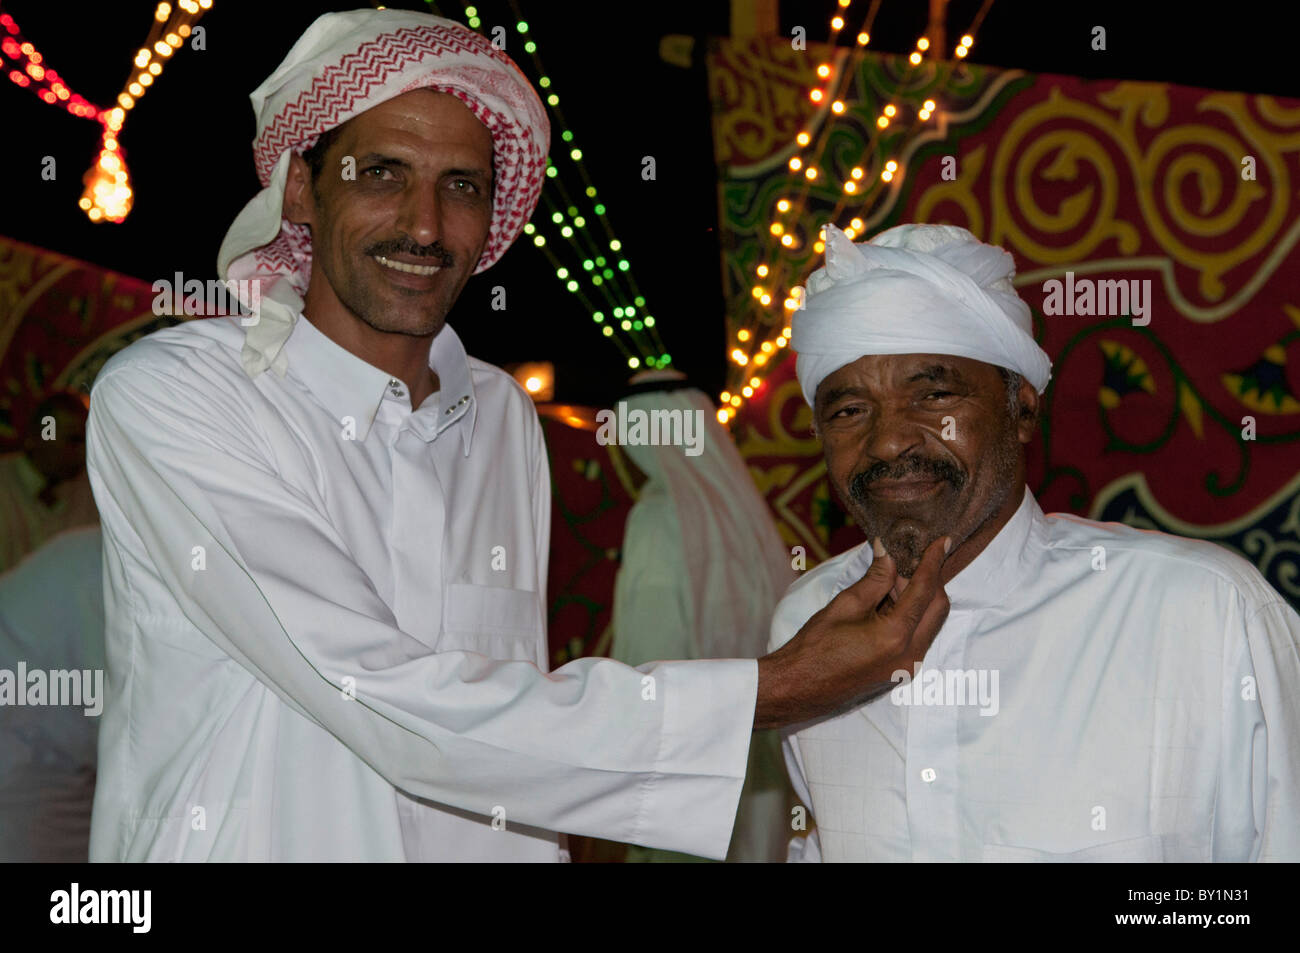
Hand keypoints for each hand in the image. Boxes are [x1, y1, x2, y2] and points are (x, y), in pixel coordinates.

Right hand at [754, 535, 950, 729]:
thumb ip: (875, 578)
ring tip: (886, 584)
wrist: (800, 687)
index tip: (942, 541)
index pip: (925, 590)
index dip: (934, 561)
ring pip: (930, 622)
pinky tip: (886, 605)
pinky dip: (910, 615)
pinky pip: (918, 636)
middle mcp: (911, 654)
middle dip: (927, 580)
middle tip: (902, 564)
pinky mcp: (902, 671)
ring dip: (917, 598)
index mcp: (895, 635)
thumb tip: (888, 551)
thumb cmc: (815, 646)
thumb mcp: (845, 604)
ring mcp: (909, 666)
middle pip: (938, 607)